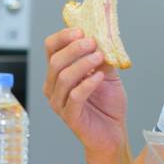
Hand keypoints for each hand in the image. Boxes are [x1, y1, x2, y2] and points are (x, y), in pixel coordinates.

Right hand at [43, 28, 127, 160]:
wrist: (112, 133)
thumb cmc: (106, 106)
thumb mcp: (107, 74)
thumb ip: (102, 58)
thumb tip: (104, 39)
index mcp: (58, 73)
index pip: (51, 49)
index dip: (63, 37)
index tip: (80, 30)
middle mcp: (53, 86)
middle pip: (55, 61)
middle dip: (74, 49)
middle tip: (92, 43)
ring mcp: (59, 102)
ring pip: (63, 77)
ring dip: (82, 63)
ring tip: (99, 57)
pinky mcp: (69, 116)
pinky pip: (75, 96)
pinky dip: (88, 83)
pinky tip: (99, 77)